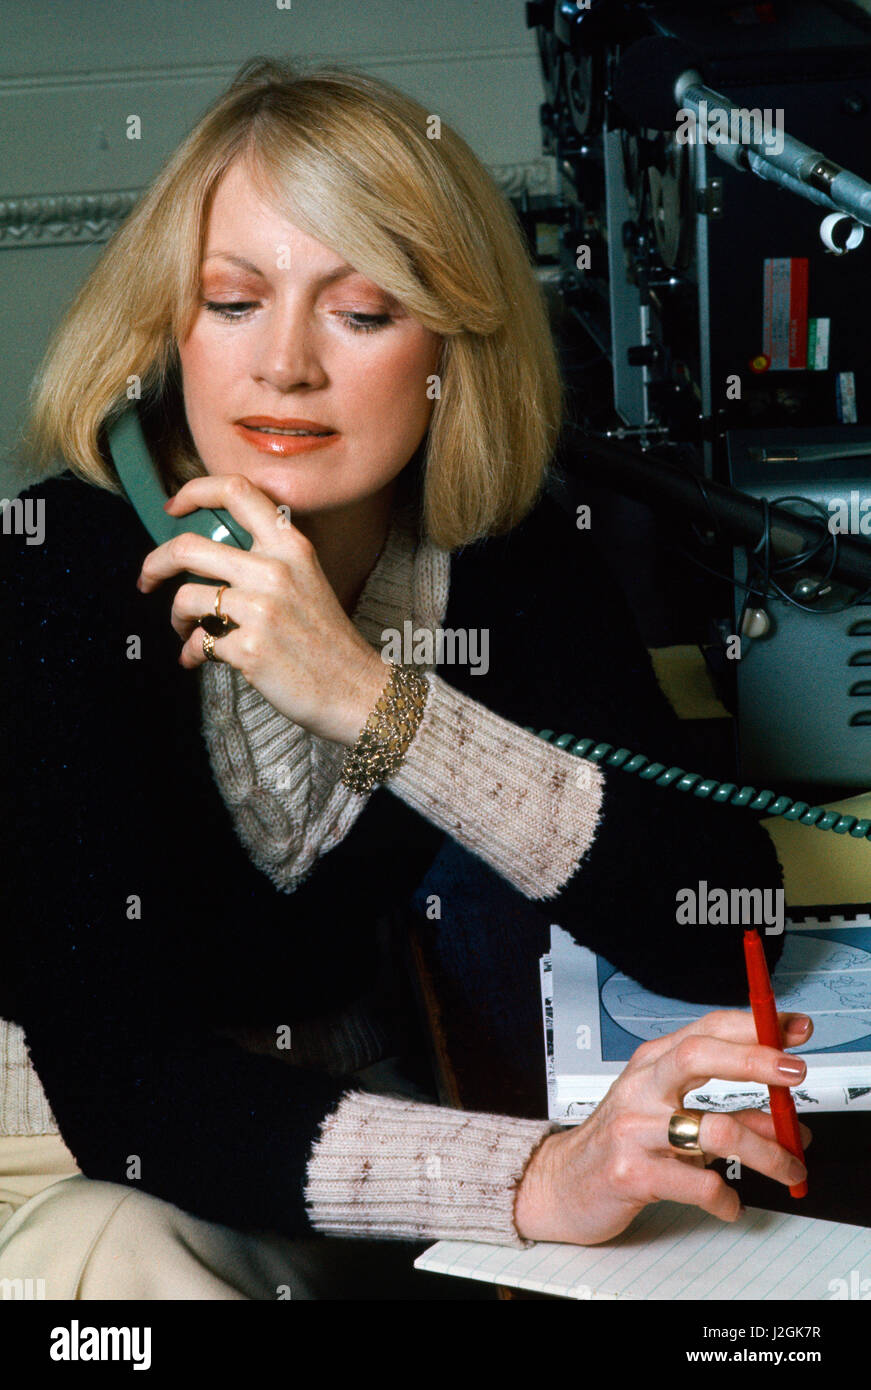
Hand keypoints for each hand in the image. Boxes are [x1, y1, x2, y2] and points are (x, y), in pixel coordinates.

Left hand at [136, 473, 388, 744]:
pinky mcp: (249, 649)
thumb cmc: (327, 640)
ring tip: (185, 630)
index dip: (194, 491)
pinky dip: (192, 652)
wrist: (355, 688)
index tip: (175, 507)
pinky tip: (200, 658)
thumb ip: (267, 559)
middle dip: (154, 563)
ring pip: (186, 598)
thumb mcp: (308, 580)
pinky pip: (198, 642)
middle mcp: (275, 570)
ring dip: (175, 618)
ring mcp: (262, 609)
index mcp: (291, 546)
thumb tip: (208, 554)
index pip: (236, 490)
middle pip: (188, 547)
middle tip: (148, 578)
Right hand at [514, 1009, 812, 1245]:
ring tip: (789, 1170)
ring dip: (767, 1152)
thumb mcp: (675, 1121)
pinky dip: (727, 1199)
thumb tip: (786, 1124)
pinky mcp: (632, 1173)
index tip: (795, 1029)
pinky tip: (731, 1204)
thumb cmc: (622, 1144)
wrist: (562, 1183)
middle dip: (755, 1060)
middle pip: (700, 1055)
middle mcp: (642, 1087)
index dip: (755, 1025)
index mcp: (653, 1064)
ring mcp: (634, 1129)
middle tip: (795, 1074)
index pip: (708, 1028)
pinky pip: (698, 1184)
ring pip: (714, 1129)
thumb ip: (730, 1117)